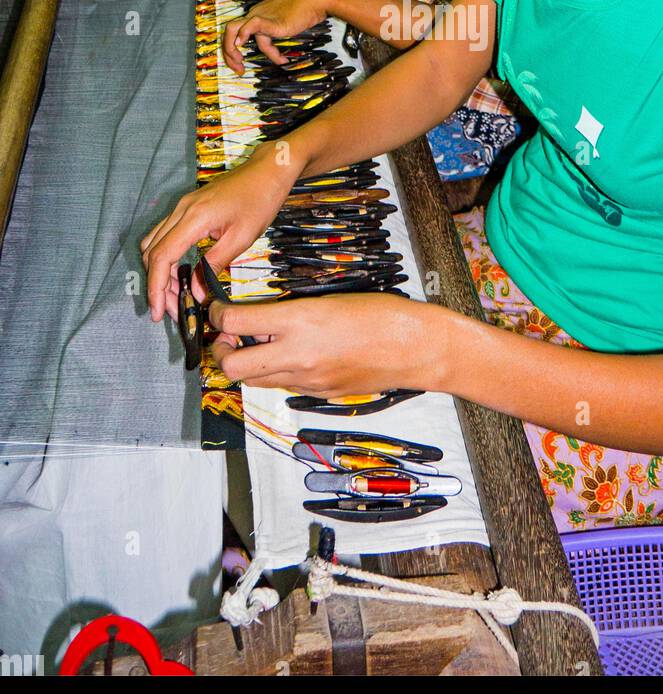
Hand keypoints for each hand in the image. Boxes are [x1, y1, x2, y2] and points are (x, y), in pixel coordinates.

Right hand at [140, 144, 297, 322]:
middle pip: (152, 252)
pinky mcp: (187, 207)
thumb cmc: (259, 201)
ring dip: (159, 271)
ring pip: (154, 243)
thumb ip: (215, 264)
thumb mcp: (242, 238)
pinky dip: (165, 256)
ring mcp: (181, 206)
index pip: (162, 257)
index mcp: (194, 218)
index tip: (157, 311)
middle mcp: (181, 210)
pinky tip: (179, 273)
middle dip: (157, 284)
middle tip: (169, 309)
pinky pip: (164, 234)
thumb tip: (197, 293)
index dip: (156, 287)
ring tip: (175, 295)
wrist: (266, 171)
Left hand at [209, 291, 450, 394]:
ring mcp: (307, 380)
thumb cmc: (381, 313)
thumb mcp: (330, 298)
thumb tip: (259, 320)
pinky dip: (277, 373)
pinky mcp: (319, 395)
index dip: (216, 314)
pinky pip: (284, 387)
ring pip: (254, 381)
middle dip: (221, 351)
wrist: (415, 348)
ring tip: (259, 345)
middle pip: (231, 365)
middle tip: (228, 335)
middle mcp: (297, 355)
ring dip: (247, 364)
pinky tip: (293, 357)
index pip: (235, 321)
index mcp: (299, 320)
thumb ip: (291, 312)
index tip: (217, 309)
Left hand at [221, 0, 336, 74]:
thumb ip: (278, 36)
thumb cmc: (306, 9)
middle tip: (238, 69)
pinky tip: (259, 53)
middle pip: (229, 31)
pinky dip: (247, 39)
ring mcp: (261, 16)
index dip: (235, 50)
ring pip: (233, 30)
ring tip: (242, 67)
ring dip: (231, 51)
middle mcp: (255, 14)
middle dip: (228, 53)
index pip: (237, 32)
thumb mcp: (288, 26)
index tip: (241, 64)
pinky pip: (250, 27)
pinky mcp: (270, 20)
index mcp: (258, 15)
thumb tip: (279, 56)